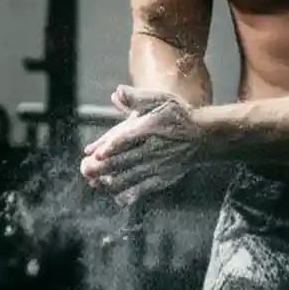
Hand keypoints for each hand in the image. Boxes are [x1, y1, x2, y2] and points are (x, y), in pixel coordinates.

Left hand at [78, 86, 205, 206]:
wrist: (203, 137)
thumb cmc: (176, 115)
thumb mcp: (160, 100)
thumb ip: (137, 98)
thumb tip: (118, 92)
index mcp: (151, 127)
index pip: (129, 136)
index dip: (112, 145)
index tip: (97, 153)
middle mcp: (155, 148)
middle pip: (125, 159)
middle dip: (104, 167)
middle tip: (85, 169)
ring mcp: (159, 165)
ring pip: (132, 176)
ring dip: (112, 181)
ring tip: (96, 183)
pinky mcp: (163, 178)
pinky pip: (145, 189)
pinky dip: (130, 194)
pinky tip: (117, 197)